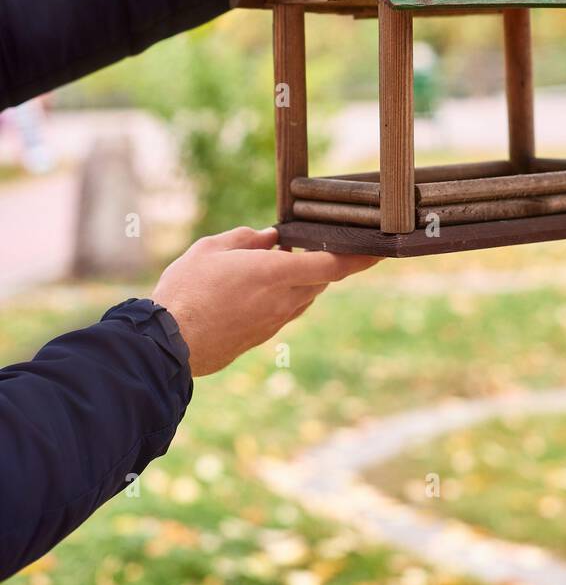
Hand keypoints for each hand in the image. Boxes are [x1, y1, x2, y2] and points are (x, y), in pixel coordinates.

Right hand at [151, 227, 379, 376]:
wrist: (168, 346)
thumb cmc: (186, 291)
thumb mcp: (210, 249)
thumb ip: (245, 239)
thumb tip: (269, 238)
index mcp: (274, 273)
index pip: (330, 264)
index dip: (358, 257)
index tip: (378, 250)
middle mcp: (282, 300)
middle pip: (321, 279)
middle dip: (325, 262)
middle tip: (320, 244)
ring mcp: (274, 321)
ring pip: (305, 296)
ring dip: (304, 279)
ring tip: (283, 262)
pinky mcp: (263, 336)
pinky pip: (286, 310)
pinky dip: (286, 296)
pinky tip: (263, 287)